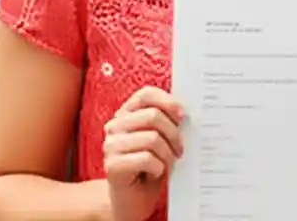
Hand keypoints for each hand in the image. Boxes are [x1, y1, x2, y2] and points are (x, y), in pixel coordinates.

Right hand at [103, 86, 184, 220]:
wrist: (132, 200)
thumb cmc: (149, 167)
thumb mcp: (160, 140)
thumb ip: (166, 122)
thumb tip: (185, 111)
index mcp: (126, 115)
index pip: (146, 94)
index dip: (167, 102)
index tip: (182, 116)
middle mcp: (115, 127)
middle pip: (153, 116)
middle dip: (174, 134)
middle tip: (179, 149)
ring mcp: (111, 146)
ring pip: (152, 138)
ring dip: (168, 154)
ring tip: (168, 164)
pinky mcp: (112, 166)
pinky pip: (146, 159)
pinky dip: (159, 167)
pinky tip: (156, 173)